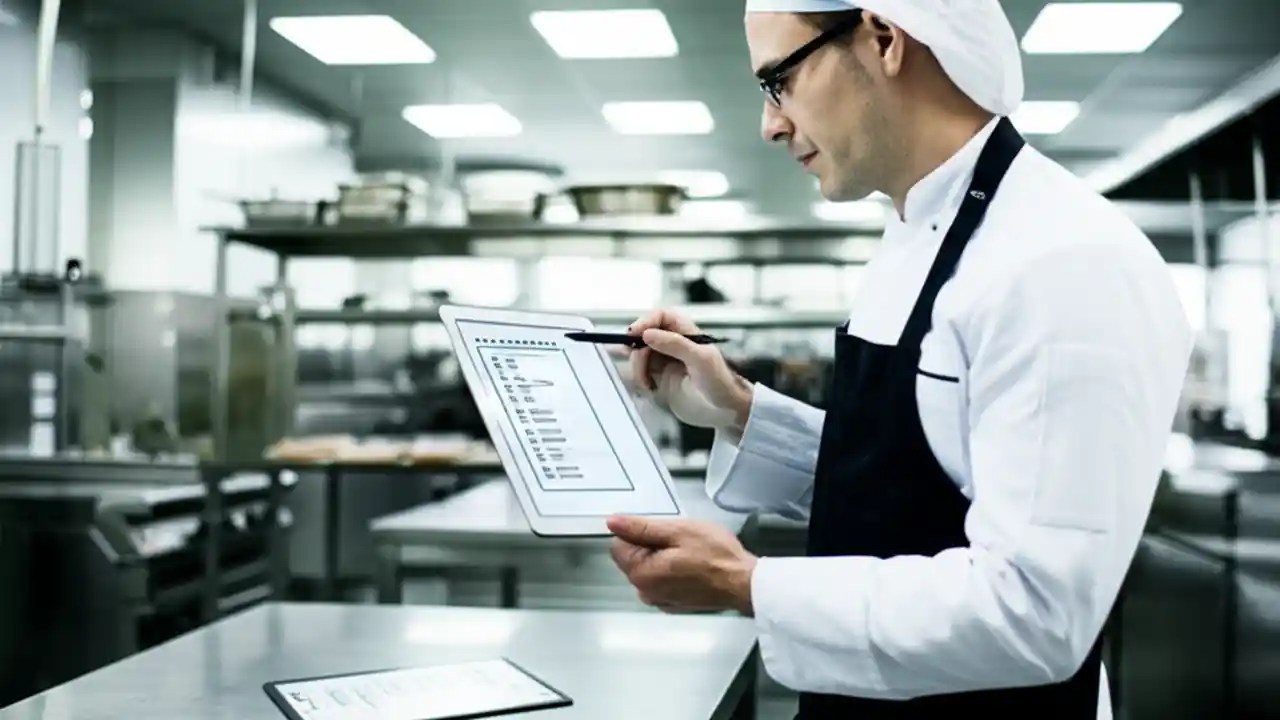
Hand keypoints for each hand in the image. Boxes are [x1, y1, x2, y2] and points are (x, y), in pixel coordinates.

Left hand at [607, 515, 757, 614]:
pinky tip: (693, 567)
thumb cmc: (715, 555)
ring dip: (663, 558)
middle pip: (633, 558)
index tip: (664, 532)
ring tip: (689, 554)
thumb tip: (613, 522)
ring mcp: (660, 600)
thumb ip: (641, 527)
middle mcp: (645, 591)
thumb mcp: (677, 531)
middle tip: (680, 541)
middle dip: (651, 545)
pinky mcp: (673, 604)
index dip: (639, 532)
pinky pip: (662, 581)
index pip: (618, 544)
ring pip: (649, 568)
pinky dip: (672, 572)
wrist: (743, 583)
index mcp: (641, 573)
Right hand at [627, 309, 753, 431]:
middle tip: (639, 366)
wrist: (725, 406)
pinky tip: (648, 385)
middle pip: (645, 335)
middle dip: (638, 350)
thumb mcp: (700, 359)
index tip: (633, 334)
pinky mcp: (662, 374)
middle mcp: (675, 341)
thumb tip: (648, 334)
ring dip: (638, 366)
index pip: (661, 316)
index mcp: (686, 331)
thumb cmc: (720, 380)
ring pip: (641, 353)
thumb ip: (675, 344)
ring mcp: (667, 358)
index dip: (645, 322)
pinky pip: (644, 369)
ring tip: (646, 383)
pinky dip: (641, 376)